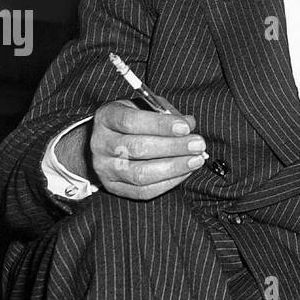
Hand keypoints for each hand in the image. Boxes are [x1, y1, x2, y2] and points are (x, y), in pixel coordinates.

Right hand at [88, 100, 205, 199]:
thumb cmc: (132, 122)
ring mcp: (105, 168)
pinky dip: (168, 183)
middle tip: (198, 144)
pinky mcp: (114, 187)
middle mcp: (100, 143)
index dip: (160, 125)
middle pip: (137, 148)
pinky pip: (143, 191)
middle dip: (173, 147)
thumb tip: (189, 123)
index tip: (186, 127)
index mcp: (106, 117)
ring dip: (174, 167)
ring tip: (196, 159)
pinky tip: (185, 172)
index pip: (131, 122)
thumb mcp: (145, 107)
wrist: (108, 144)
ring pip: (141, 174)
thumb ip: (166, 113)